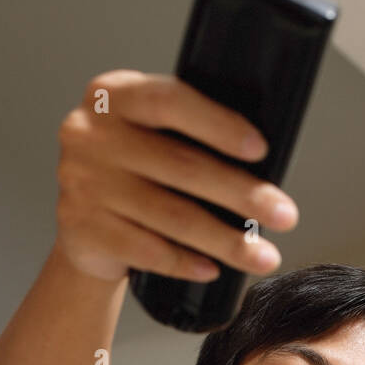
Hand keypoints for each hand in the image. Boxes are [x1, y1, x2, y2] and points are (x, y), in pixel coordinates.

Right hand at [53, 69, 298, 283]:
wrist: (84, 224)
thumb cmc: (136, 173)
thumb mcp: (152, 138)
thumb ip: (189, 138)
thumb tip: (263, 170)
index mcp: (114, 95)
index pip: (170, 101)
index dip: (218, 125)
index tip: (261, 150)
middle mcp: (91, 133)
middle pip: (181, 166)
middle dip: (242, 194)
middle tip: (284, 215)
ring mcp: (81, 181)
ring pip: (170, 215)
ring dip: (225, 240)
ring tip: (263, 256)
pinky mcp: (81, 227)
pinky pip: (146, 250)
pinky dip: (185, 262)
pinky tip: (213, 269)